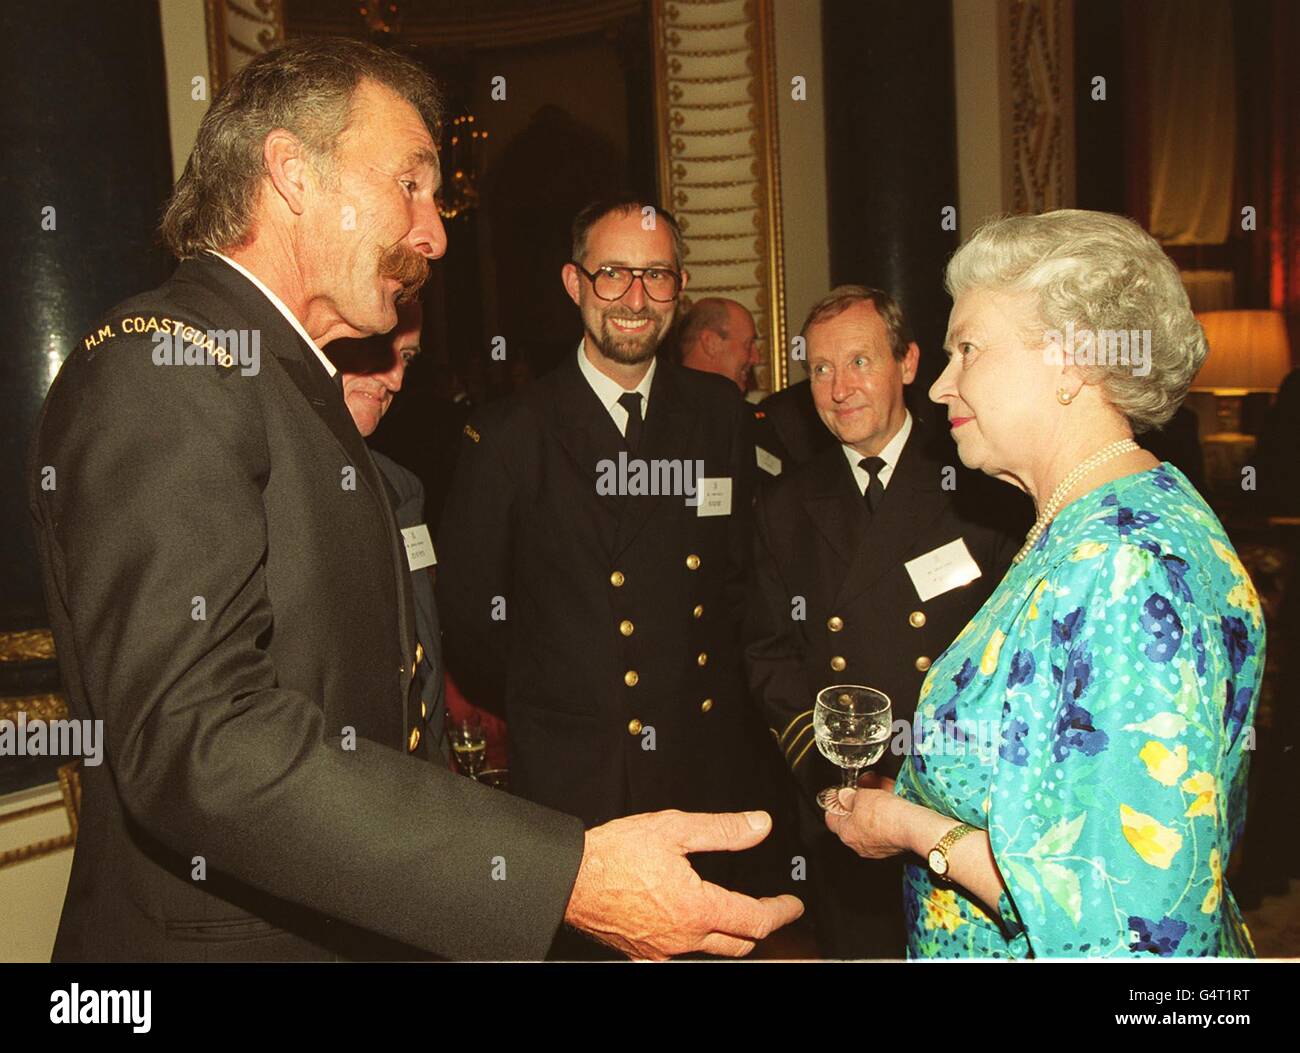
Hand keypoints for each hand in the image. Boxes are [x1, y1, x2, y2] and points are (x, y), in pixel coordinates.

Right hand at [562, 809, 803, 959]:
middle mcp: (683, 938)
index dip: (780, 912)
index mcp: (696, 908)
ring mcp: (662, 950)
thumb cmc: (614, 854)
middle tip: (769, 910)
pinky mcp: (642, 953)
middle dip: (759, 928)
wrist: (570, 878)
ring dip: (729, 935)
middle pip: (738, 944)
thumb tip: (758, 826)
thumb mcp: (674, 829)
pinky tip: (690, 922)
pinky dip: (696, 940)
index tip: (792, 905)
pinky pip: (679, 953)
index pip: (755, 920)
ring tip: (734, 914)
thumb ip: (722, 830)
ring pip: (710, 951)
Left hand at [824, 775, 907, 859]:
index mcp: (846, 833)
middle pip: (852, 822)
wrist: (913, 827)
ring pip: (870, 826)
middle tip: (863, 792)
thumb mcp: (863, 795)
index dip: (835, 804)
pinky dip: (886, 818)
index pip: (832, 819)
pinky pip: (885, 830)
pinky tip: (892, 805)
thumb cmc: (886, 814)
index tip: (840, 796)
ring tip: (881, 794)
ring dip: (873, 810)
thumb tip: (844, 796)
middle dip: (858, 805)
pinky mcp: (892, 848)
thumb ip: (850, 796)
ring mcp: (876, 849)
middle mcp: (859, 845)